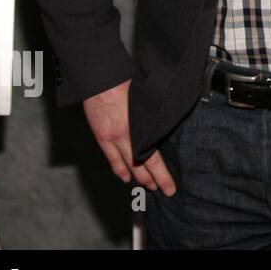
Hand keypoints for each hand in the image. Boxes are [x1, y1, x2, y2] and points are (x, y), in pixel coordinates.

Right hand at [82, 79, 175, 195]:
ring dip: (137, 177)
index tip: (169, 187)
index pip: (153, 160)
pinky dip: (119, 169)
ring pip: (127, 165)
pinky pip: (111, 159)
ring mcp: (113, 138)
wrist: (101, 80)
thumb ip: (153, 117)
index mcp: (141, 128)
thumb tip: (164, 126)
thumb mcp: (147, 101)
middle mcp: (128, 137)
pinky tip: (125, 177)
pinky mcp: (102, 136)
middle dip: (153, 180)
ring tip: (147, 186)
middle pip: (142, 166)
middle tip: (162, 189)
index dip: (162, 176)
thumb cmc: (126, 84)